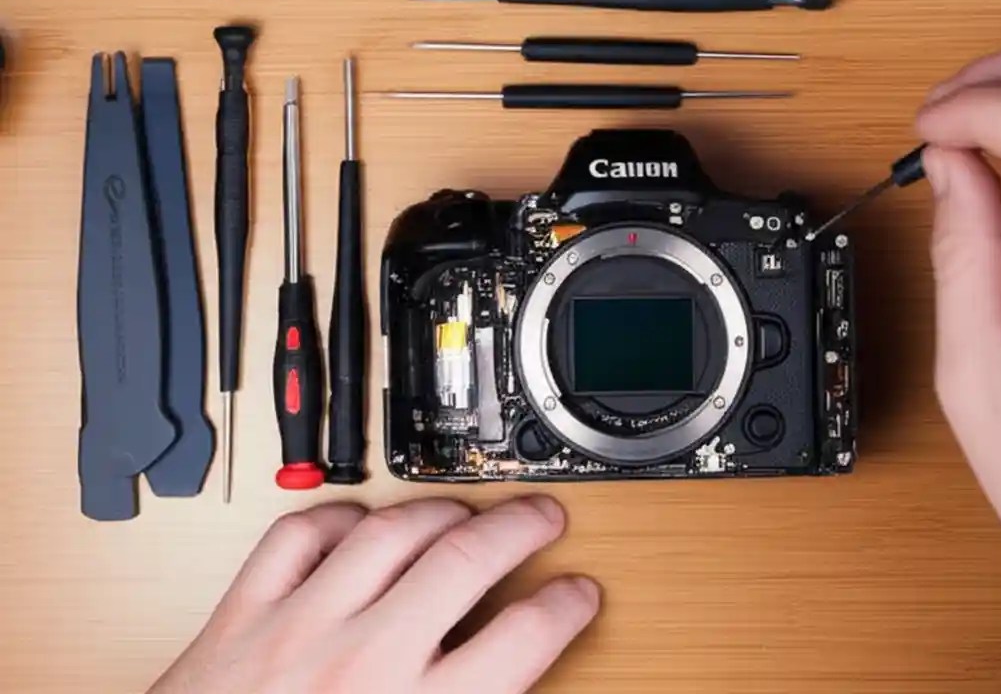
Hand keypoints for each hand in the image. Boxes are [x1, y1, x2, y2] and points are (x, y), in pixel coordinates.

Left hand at [148, 496, 598, 693]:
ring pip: (387, 534)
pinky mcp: (238, 622)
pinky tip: (358, 524)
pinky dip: (334, 519)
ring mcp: (296, 633)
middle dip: (520, 528)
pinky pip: (294, 540)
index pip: (523, 638)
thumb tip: (507, 691)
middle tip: (540, 518)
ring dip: (439, 511)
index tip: (575, 595)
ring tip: (463, 511)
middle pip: (466, 560)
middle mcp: (361, 666)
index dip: (565, 606)